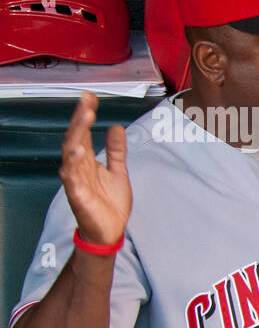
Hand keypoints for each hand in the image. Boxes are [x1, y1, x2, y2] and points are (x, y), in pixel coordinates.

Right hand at [60, 91, 131, 245]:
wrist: (109, 230)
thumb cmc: (109, 203)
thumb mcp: (118, 171)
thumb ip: (116, 150)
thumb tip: (116, 127)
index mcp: (87, 160)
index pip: (84, 132)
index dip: (85, 114)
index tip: (90, 97)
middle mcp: (78, 167)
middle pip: (76, 138)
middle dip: (80, 119)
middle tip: (86, 101)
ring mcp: (76, 180)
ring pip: (71, 154)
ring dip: (77, 135)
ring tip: (84, 118)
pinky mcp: (78, 195)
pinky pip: (72, 177)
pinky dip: (73, 163)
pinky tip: (78, 151)